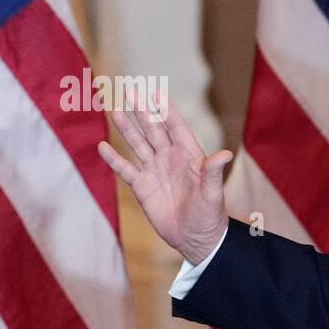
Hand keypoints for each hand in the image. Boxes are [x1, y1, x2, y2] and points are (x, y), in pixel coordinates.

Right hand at [97, 92, 232, 265]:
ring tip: (115, 110)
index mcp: (190, 156)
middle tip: (130, 90)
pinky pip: (126, 170)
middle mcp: (170, 158)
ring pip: (138, 144)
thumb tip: (225, 154)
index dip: (166, 109)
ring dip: (127, 129)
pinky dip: (114, 159)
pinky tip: (103, 146)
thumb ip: (214, 173)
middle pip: (154, 130)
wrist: (196, 239)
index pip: (176, 127)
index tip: (156, 90)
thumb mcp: (213, 194)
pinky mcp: (142, 187)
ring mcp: (154, 171)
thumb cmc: (210, 216)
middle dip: (142, 111)